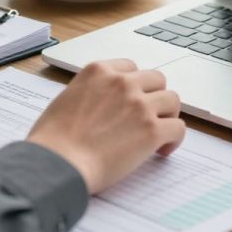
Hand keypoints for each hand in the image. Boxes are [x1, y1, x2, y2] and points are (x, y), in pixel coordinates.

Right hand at [27, 59, 184, 193]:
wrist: (57, 163)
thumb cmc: (53, 140)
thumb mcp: (65, 99)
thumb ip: (89, 93)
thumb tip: (102, 106)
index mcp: (98, 71)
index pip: (130, 67)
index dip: (134, 85)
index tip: (133, 99)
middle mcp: (121, 82)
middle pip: (156, 79)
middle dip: (154, 97)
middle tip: (149, 115)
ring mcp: (139, 105)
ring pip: (172, 100)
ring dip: (167, 115)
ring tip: (158, 133)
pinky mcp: (151, 130)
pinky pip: (178, 127)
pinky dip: (174, 139)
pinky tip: (162, 150)